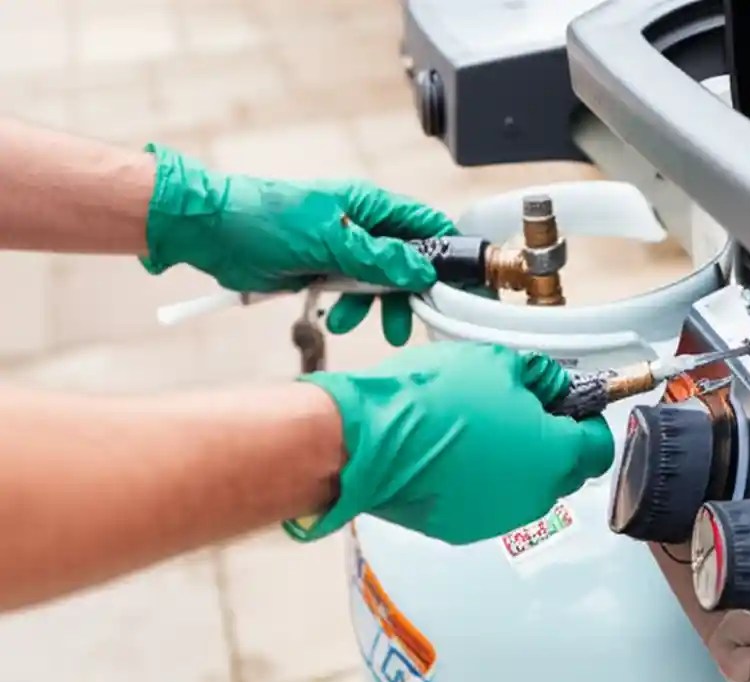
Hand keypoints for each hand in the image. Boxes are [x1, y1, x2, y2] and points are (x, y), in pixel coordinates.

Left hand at [140, 144, 456, 344]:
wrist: (209, 231)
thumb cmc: (264, 219)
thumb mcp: (328, 239)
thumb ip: (379, 257)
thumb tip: (422, 270)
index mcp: (369, 204)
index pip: (424, 225)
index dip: (445, 253)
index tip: (456, 285)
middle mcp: (361, 224)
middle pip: (406, 262)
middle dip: (407, 294)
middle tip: (404, 324)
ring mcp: (342, 247)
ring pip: (379, 282)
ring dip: (372, 306)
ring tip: (349, 323)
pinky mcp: (323, 268)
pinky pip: (351, 292)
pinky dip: (348, 308)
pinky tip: (334, 318)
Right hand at [288, 342, 614, 543]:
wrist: (371, 439)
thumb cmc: (436, 398)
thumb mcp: (500, 363)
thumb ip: (539, 377)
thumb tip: (550, 386)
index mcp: (555, 455)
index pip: (599, 448)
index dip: (587, 422)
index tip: (570, 406)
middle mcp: (535, 496)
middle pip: (565, 472)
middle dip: (554, 443)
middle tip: (523, 410)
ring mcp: (499, 519)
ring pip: (526, 489)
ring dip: (517, 464)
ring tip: (481, 429)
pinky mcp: (463, 530)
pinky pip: (489, 503)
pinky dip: (482, 482)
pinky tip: (455, 454)